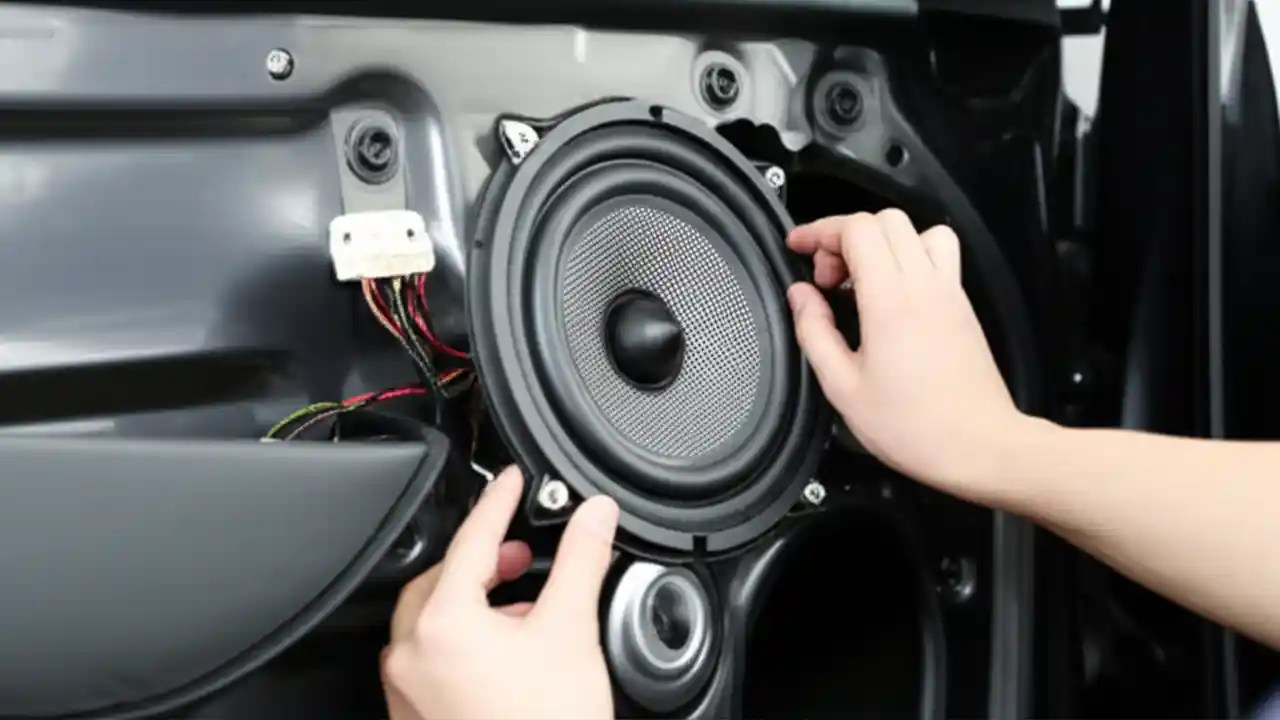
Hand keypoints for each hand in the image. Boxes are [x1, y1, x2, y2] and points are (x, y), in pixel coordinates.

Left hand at [382, 467, 618, 719]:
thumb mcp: (571, 630)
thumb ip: (580, 559)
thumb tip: (593, 515)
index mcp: (442, 626)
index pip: (470, 541)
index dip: (498, 503)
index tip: (511, 482)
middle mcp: (411, 658)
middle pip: (442, 580)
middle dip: (484, 560)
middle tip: (521, 551)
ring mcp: (409, 694)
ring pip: (433, 622)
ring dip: (475, 602)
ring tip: (523, 606)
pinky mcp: (419, 719)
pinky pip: (432, 660)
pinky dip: (465, 641)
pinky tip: (507, 651)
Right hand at [786, 210, 1034, 502]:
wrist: (979, 446)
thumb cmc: (914, 427)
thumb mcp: (842, 387)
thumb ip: (814, 332)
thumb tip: (800, 296)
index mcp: (891, 301)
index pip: (857, 229)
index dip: (820, 230)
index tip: (798, 246)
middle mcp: (925, 286)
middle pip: (885, 221)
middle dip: (845, 236)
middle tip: (826, 277)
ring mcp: (950, 293)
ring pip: (916, 231)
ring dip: (882, 243)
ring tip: (860, 280)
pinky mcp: (963, 307)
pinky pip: (937, 256)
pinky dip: (907, 258)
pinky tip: (889, 297)